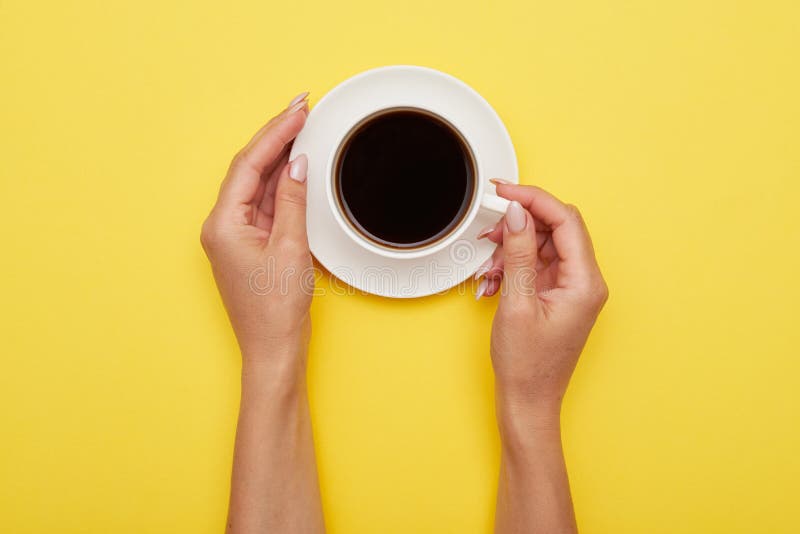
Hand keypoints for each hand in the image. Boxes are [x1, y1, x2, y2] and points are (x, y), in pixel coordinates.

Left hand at [201, 93, 312, 368]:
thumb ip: (293, 201)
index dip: (276, 133)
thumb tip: (298, 165)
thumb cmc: (275, 310)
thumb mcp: (291, 249)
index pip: (249, 164)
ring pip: (258, 184)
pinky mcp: (249, 244)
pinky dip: (282, 184)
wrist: (272, 350)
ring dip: (280, 158)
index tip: (298, 111)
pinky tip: (296, 167)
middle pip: (250, 168)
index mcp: (223, 223)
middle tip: (302, 108)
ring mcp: (235, 235)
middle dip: (277, 137)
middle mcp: (223, 225)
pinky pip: (265, 204)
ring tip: (302, 129)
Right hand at [478, 182, 607, 421]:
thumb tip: (517, 214)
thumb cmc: (527, 365)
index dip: (533, 200)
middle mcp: (585, 282)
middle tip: (489, 227)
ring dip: (512, 248)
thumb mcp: (517, 303)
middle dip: (520, 225)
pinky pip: (536, 265)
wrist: (528, 401)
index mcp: (585, 282)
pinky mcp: (558, 295)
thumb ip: (519, 253)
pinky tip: (493, 281)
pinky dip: (513, 266)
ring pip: (543, 245)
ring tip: (489, 268)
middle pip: (556, 229)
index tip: (504, 192)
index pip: (565, 220)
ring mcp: (572, 289)